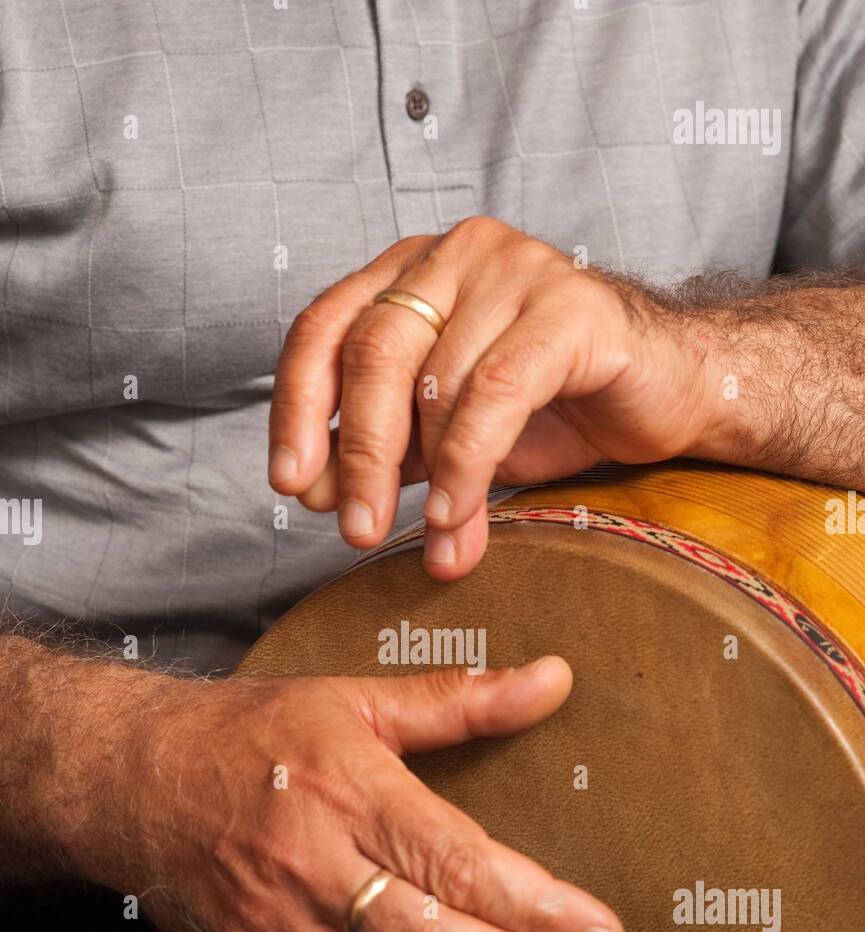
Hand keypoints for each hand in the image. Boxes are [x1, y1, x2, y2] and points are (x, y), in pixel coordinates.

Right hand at [66, 658, 622, 931]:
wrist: (128, 783)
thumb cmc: (247, 734)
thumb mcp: (352, 698)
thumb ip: (459, 700)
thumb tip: (553, 680)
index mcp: (345, 790)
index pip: (457, 865)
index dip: (537, 909)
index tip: (601, 931)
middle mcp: (314, 867)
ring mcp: (283, 928)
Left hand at [268, 217, 722, 577]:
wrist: (666, 392)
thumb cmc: (555, 405)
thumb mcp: (448, 435)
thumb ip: (388, 452)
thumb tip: (317, 496)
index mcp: (411, 274)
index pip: (324, 328)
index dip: (296, 408)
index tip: (290, 484)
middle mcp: (455, 256)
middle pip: (372, 350)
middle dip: (358, 452)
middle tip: (357, 530)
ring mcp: (515, 269)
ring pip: (437, 377)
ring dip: (426, 476)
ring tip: (433, 538)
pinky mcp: (570, 306)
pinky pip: (497, 391)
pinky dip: (469, 462)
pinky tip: (461, 514)